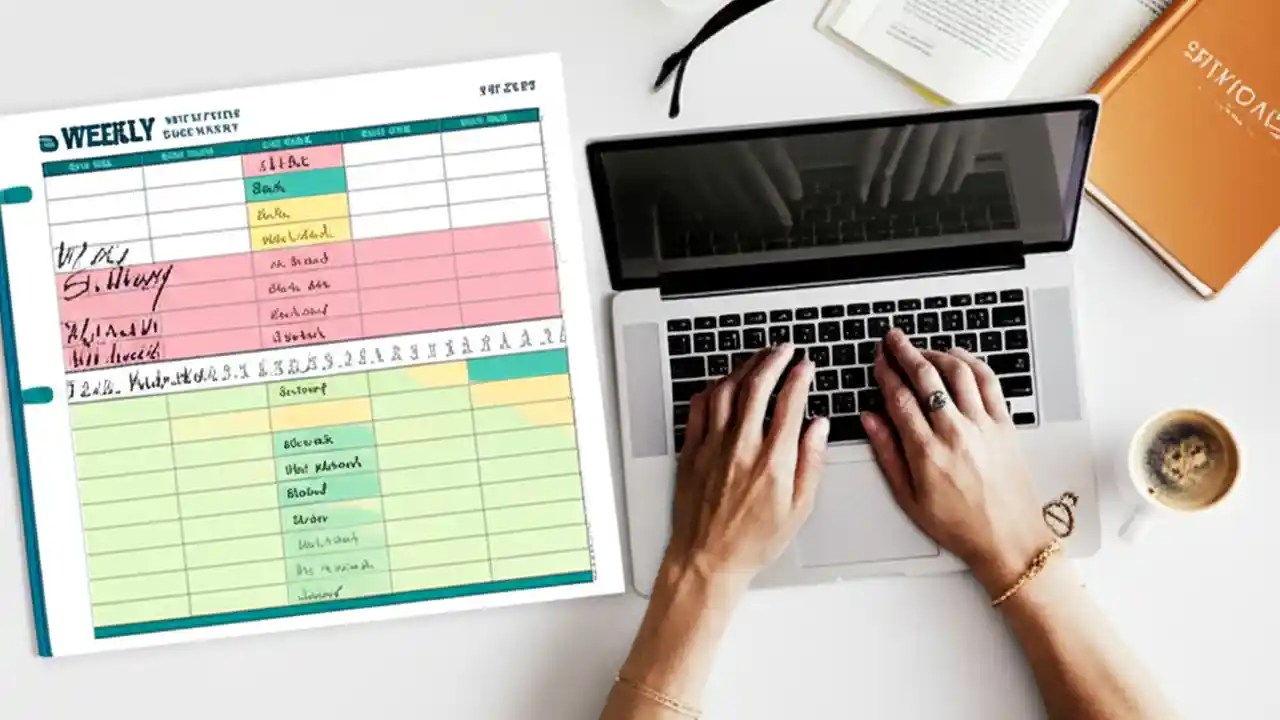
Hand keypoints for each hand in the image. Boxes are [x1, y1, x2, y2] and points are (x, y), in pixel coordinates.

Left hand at [662, 344, 829, 587]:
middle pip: (757, 386)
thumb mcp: (798, 509)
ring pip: (727, 390)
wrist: (708, 559)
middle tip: (784, 349)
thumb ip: (811, 463)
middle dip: (774, 360)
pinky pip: (699, 407)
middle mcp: (741, 447)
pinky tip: (722, 383)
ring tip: (757, 358)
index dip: (799, 377)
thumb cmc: (752, 542)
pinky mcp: (692, 451)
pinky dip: (713, 388)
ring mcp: (712, 446)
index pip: (789, 403)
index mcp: (772, 461)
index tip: (805, 366)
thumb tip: (818, 428)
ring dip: (744, 367)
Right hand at [861, 329, 1053, 593]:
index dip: (885, 373)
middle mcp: (955, 432)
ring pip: (958, 372)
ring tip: (922, 349)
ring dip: (936, 354)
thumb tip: (870, 420)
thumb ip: (887, 454)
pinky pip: (989, 382)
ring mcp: (983, 426)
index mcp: (927, 452)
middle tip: (893, 339)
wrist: (1009, 540)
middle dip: (905, 352)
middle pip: (926, 376)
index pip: (899, 398)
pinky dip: (972, 363)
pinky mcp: (1005, 425)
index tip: (878, 360)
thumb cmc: (960, 526)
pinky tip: (958, 358)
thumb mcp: (909, 497)